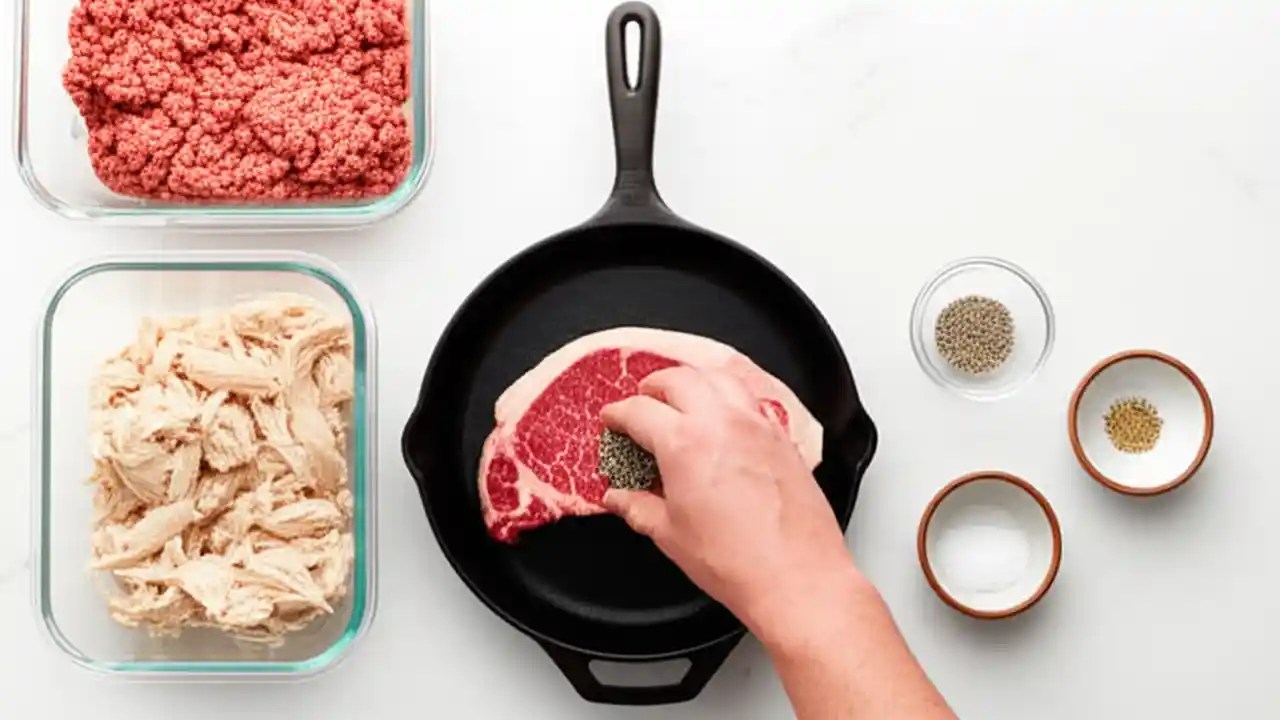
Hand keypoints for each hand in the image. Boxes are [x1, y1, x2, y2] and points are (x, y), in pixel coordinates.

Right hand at [601, 366, 862, 639]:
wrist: (796, 577)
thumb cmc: (736, 562)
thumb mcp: (670, 535)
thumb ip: (638, 508)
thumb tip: (619, 499)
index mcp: (684, 443)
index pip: (639, 410)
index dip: (618, 413)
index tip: (613, 420)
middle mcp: (721, 423)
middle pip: (679, 379)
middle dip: (653, 386)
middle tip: (643, 402)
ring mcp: (756, 425)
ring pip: (719, 378)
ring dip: (694, 381)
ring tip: (683, 398)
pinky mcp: (782, 437)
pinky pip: (751, 399)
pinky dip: (729, 397)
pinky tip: (724, 416)